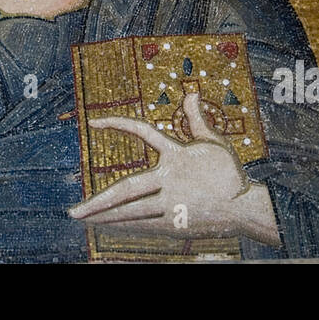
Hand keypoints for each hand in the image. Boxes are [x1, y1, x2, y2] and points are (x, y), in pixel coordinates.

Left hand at [68, 92, 280, 243]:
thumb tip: (191, 93)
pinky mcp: (175, 224)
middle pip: (126, 190)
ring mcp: (171, 205)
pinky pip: (144, 225)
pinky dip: (124, 226)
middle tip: (73, 212)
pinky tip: (109, 227)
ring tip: (84, 220)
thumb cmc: (229, 174)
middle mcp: (169, 181)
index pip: (142, 132)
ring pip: (132, 212)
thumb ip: (198, 119)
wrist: (245, 208)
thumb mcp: (214, 142)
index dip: (118, 124)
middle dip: (97, 202)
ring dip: (105, 217)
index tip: (94, 122)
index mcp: (176, 155)